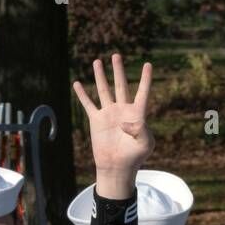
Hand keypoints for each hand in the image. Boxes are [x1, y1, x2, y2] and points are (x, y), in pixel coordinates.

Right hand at [72, 54, 153, 198]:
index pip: (142, 92)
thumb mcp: (145, 144)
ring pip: (104, 90)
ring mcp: (109, 114)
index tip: (148, 64)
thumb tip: (124, 122)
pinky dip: (82, 94)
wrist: (117, 168)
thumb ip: (141, 131)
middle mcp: (122, 110)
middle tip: (116, 56)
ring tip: (97, 61)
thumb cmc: (135, 158)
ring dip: (100, 76)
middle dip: (118, 71)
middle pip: (120, 85)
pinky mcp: (96, 120)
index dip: (145, 79)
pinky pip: (88, 104)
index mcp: (137, 114)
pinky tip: (77, 83)